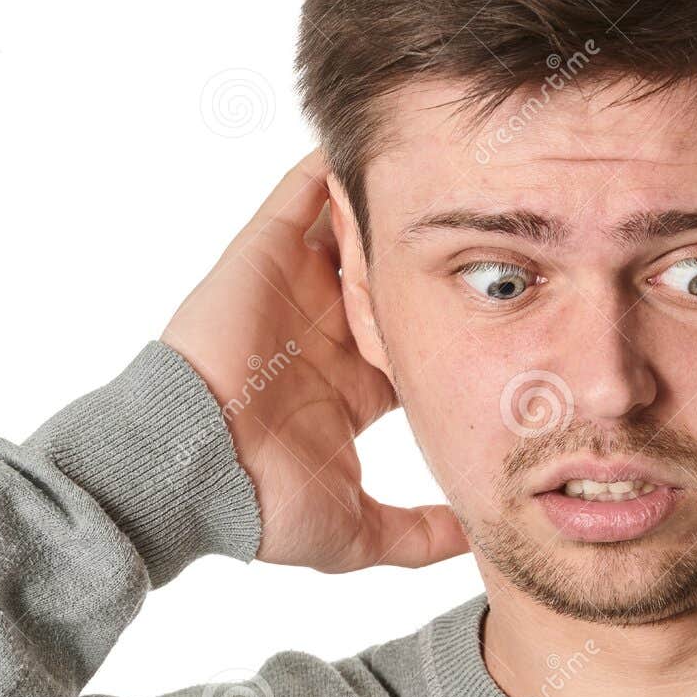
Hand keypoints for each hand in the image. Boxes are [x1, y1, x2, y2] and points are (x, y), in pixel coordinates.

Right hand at [163, 152, 467, 572]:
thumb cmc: (259, 504)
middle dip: (432, 260)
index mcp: (352, 387)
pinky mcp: (264, 252)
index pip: (415, 340)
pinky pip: (305, 194)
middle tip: (488, 232)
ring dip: (392, 212)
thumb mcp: (358, 535)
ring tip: (448, 184)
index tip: (505, 313)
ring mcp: (294, 289)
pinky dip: (337, 172)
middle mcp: (326, 332)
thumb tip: (474, 538)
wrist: (191, 470)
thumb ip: (419, 536)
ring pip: (356, 231)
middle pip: (392, 279)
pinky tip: (388, 157)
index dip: (454, 327)